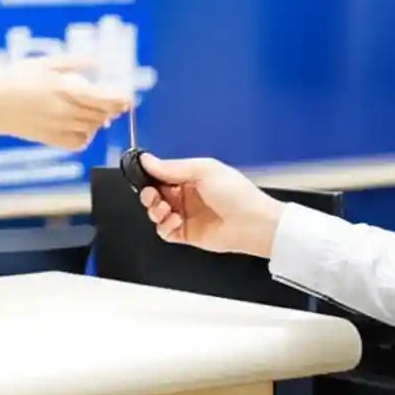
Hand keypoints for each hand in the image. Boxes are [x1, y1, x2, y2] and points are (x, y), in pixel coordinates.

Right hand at [0, 55, 130, 150]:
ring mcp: (59, 127)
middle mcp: (65, 111)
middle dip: (113, 108)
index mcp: (65, 88)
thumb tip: (98, 63)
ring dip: (100, 120)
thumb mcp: (45, 62)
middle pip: (103, 114)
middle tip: (116, 102)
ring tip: (97, 110)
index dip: (121, 100)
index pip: (105, 99)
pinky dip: (86, 136)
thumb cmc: (15, 79)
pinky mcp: (51, 139)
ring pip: (93, 128)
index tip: (128, 98)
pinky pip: (79, 142)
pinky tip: (82, 126)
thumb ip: (73, 62)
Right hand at [137, 154, 285, 257]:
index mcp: (191, 176)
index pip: (161, 174)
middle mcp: (187, 195)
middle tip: (152, 195)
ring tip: (166, 209)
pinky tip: (175, 221)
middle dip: (149, 194)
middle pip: (155, 194)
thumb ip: (172, 167)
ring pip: (156, 213)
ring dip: (155, 210)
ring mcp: (187, 215)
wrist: (253, 223)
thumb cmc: (237, 194)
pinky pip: (165, 231)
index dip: (149, 176)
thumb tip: (147, 160)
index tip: (141, 175)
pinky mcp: (187, 234)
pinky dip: (165, 226)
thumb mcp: (203, 170)